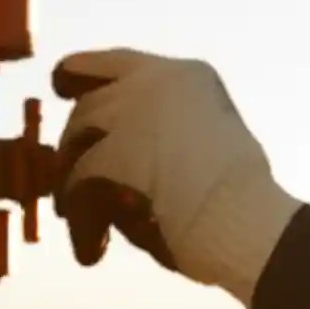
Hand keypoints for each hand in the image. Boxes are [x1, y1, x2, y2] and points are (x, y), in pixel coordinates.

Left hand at [51, 48, 304, 307]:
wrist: (250, 222)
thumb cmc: (240, 197)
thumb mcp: (209, 133)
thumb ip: (165, 125)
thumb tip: (111, 145)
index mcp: (186, 75)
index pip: (114, 61)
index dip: (79, 72)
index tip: (59, 85)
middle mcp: (155, 82)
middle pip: (88, 109)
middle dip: (76, 149)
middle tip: (74, 187)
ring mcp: (132, 115)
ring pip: (75, 146)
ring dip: (73, 186)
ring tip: (85, 222)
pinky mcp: (113, 154)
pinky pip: (76, 187)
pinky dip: (82, 223)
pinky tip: (94, 247)